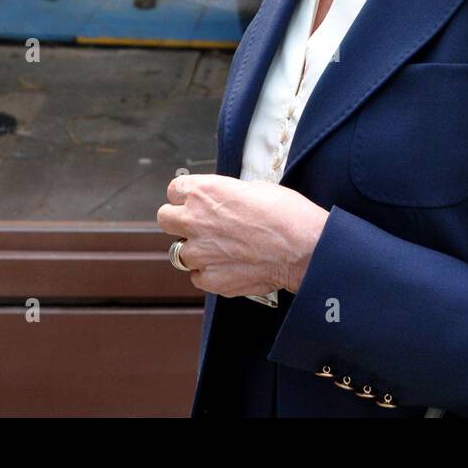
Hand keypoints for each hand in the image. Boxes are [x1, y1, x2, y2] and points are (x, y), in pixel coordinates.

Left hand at [157, 174, 328, 297]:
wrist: (303, 248)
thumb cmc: (287, 214)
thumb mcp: (256, 188)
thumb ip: (228, 195)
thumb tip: (224, 201)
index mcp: (205, 192)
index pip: (173, 190)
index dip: (186, 196)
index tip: (194, 201)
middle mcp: (194, 221)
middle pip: (165, 219)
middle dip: (180, 221)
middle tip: (199, 225)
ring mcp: (199, 253)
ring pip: (179, 252)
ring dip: (195, 250)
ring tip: (220, 249)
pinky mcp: (210, 279)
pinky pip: (197, 276)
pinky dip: (209, 272)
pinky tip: (229, 266)